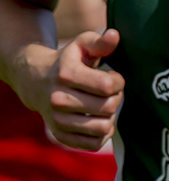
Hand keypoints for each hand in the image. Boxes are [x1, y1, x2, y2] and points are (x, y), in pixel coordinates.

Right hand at [27, 30, 124, 151]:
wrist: (37, 81)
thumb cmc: (68, 61)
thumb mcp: (82, 45)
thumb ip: (100, 42)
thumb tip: (114, 36)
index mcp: (66, 75)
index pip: (108, 86)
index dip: (119, 82)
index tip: (114, 78)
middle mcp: (58, 99)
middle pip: (107, 108)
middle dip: (117, 99)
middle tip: (110, 93)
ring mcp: (57, 120)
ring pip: (101, 128)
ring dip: (111, 118)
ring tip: (105, 107)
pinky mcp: (60, 135)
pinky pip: (93, 144)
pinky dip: (102, 135)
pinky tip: (100, 121)